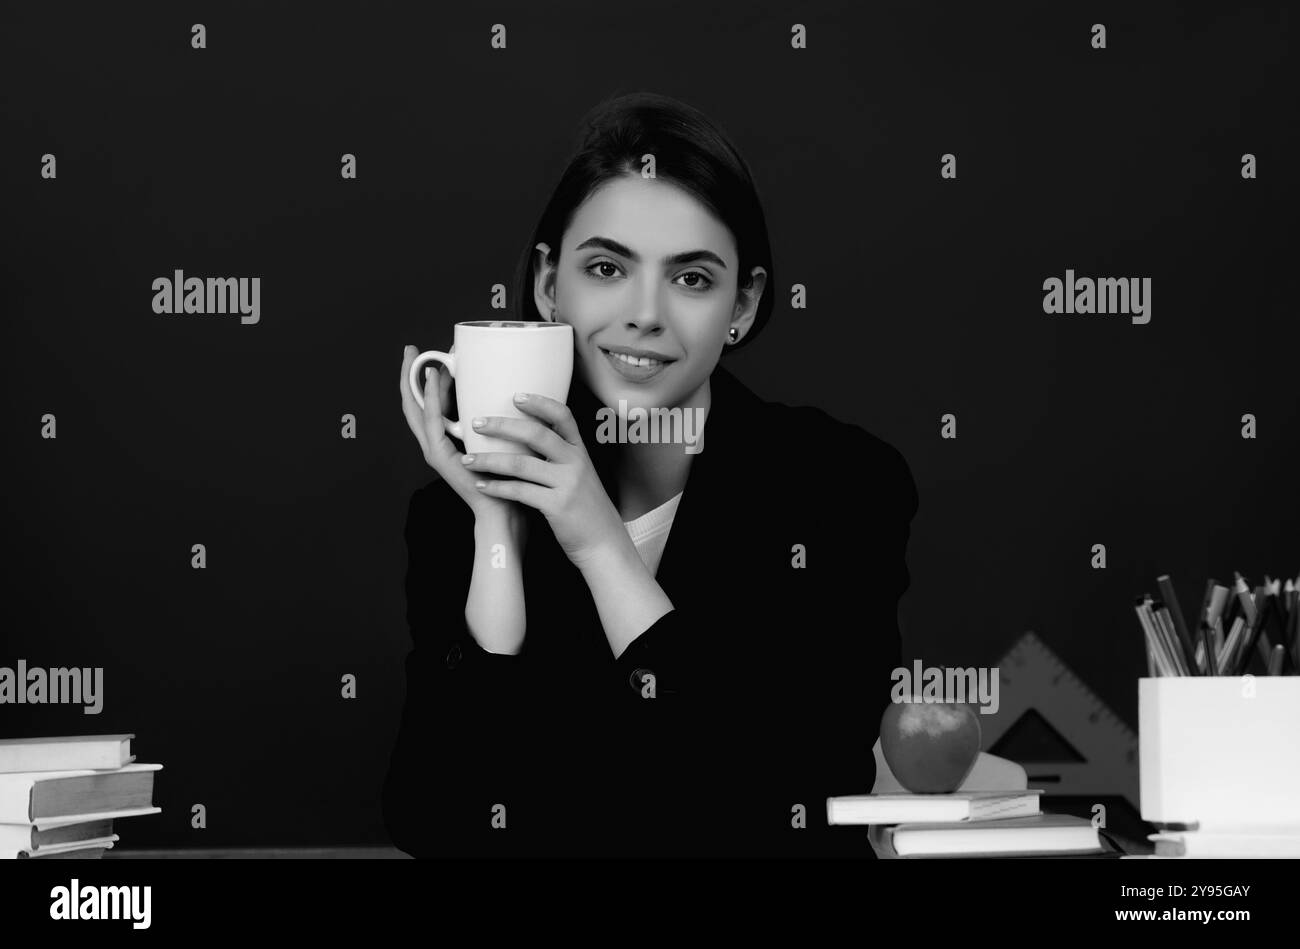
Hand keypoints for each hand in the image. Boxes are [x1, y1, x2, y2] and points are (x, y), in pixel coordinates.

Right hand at [398, 345, 524, 527]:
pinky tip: (434, 379)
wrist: (504, 509)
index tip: (425, 354)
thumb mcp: (496, 439)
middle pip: (412, 403)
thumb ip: (492, 418)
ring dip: (416, 381)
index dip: (421, 378)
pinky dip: (431, 398)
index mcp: (445, 438)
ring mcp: (433, 449)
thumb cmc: (505, 476)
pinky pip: (432, 421)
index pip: (426, 403)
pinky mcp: (439, 456)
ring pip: (417, 408)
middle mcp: (434, 442)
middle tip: (411, 349)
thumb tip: (507, 389)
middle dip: (409, 374)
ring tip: (418, 358)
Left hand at [462, 392, 631, 568]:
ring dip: (489, 460)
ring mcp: (567, 484)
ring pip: (521, 464)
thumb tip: (527, 438)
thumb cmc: (585, 509)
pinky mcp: (557, 506)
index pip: (562, 416)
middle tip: (476, 423)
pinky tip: (481, 486)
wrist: (604, 543)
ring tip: (467, 459)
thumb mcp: (579, 475)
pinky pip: (520, 491)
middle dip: (502, 426)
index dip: (539, 403)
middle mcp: (575, 463)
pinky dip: (497, 488)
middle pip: (536, 434)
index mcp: (579, 451)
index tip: (515, 395)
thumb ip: (559, 456)